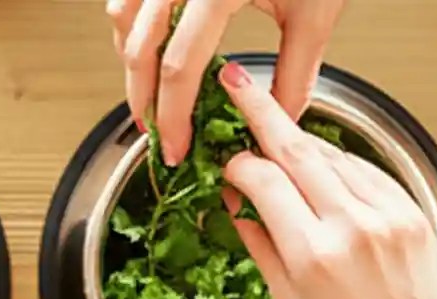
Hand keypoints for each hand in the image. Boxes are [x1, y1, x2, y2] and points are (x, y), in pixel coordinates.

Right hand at [108, 0, 345, 165]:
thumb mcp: (315, 9)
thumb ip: (296, 70)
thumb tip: (282, 116)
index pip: (179, 69)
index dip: (173, 117)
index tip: (176, 147)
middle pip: (138, 50)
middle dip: (143, 101)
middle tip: (157, 134)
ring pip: (121, 19)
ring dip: (131, 62)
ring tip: (151, 93)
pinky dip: (130, 25)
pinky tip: (149, 45)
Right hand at [216, 61, 436, 298]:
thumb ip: (262, 246)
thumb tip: (238, 205)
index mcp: (314, 256)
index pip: (265, 181)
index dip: (239, 166)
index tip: (227, 167)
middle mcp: (354, 229)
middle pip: (299, 150)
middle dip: (263, 114)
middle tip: (239, 91)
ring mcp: (389, 218)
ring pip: (334, 156)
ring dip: (303, 145)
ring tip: (280, 143)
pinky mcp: (413, 216)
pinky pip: (368, 173)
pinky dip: (341, 166)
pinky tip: (325, 172)